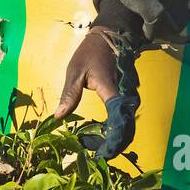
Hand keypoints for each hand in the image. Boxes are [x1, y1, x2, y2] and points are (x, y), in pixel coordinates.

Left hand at [55, 26, 142, 159]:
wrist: (110, 35)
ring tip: (100, 147)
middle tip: (98, 155)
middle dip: (115, 143)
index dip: (113, 140)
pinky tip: (105, 134)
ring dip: (117, 136)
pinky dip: (118, 127)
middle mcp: (126, 94)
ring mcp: (131, 94)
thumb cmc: (90, 52)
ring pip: (129, 122)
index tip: (102, 154)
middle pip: (127, 126)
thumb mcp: (75, 71)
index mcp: (112, 89)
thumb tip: (58, 117)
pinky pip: (127, 115)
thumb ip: (69, 94)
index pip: (119, 120)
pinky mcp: (129, 95)